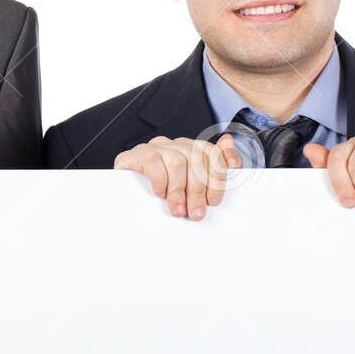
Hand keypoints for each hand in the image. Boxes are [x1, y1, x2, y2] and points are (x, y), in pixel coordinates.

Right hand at [113, 134, 242, 220]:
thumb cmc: (163, 194)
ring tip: (177, 209)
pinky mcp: (135, 155)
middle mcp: (173, 145)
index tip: (214, 200)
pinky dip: (159, 180)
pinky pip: (153, 161)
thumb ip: (216, 164)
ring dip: (178, 189)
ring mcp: (154, 148)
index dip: (216, 177)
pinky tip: (159, 193)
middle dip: (198, 190)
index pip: (211, 153)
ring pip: (176, 161)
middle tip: (195, 212)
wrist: (126, 201)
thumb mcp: (194, 185)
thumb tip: (229, 141)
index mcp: (190, 149)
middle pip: (195, 159)